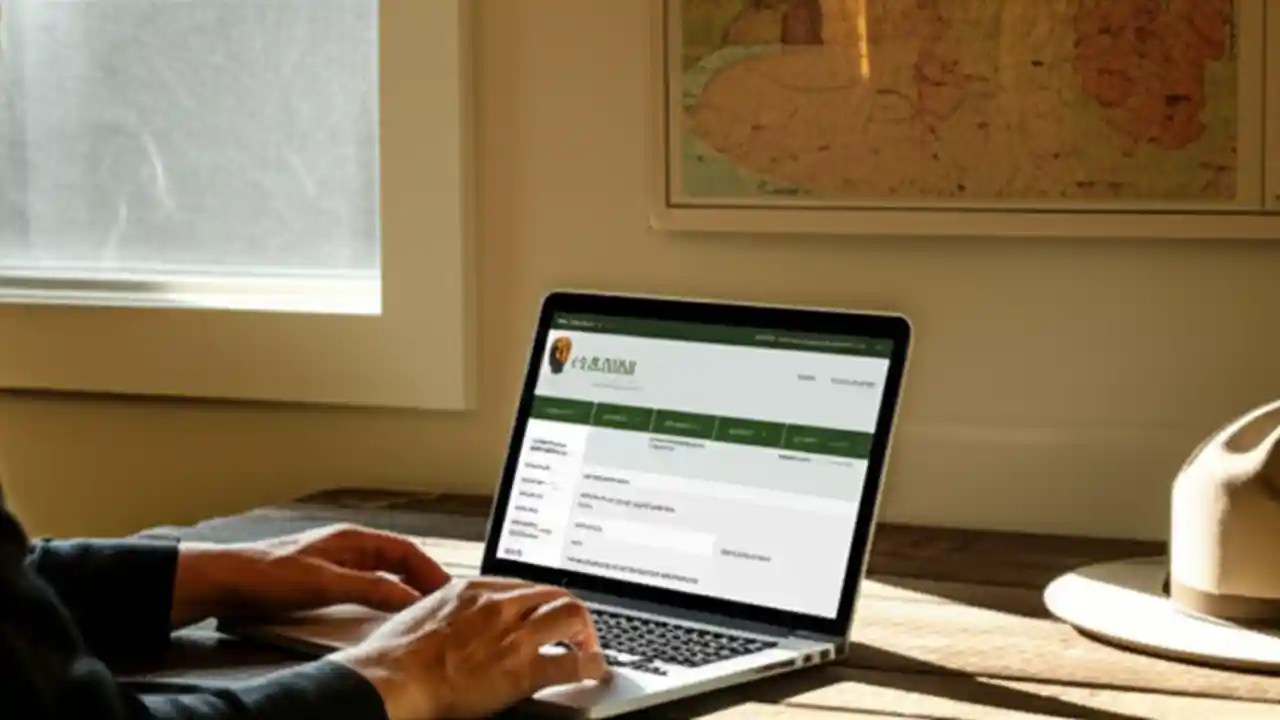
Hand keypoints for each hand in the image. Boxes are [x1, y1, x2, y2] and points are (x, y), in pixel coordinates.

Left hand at [171, 524, 450, 626]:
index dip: (430, 571)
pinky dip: (382, 596)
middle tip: (441, 602)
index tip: (448, 591)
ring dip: (403, 588)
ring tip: (419, 608)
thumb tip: (409, 597)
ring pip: (382, 573)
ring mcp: (335, 563)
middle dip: (422, 579)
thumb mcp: (326, 583)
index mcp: (353, 539)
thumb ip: (370, 589)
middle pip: (398, 561)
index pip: (406, 550)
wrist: (225, 581)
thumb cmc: (268, 574)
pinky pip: (365, 586)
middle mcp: (347, 547)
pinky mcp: (323, 581)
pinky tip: (383, 611)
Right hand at [333, 577, 609, 719]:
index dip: (539, 600)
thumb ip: (448, 612)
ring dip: (585, 632)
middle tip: (575, 628)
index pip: (522, 585)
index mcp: (472, 589)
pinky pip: (571, 663)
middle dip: (569, 609)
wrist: (392, 679)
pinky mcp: (522, 669)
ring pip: (571, 615)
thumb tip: (452, 620)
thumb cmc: (394, 655)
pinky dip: (590, 666)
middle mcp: (499, 604)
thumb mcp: (422, 614)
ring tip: (589, 646)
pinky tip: (595, 670)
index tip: (544, 610)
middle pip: (553, 593)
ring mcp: (514, 635)